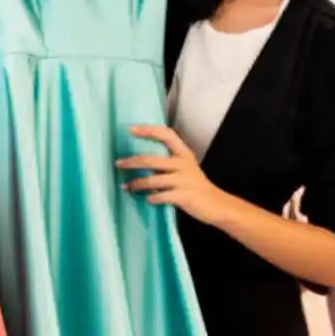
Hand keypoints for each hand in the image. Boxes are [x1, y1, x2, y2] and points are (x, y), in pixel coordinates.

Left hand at [116, 125, 233, 225]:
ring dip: (136, 184)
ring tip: (126, 187)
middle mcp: (183, 164)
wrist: (216, 205)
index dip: (148, 130)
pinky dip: (151, 198)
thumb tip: (140, 162)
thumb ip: (167, 163)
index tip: (130, 129)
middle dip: (131, 162)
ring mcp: (184, 180)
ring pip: (152, 180)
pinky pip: (160, 196)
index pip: (166, 135)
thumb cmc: (195, 186)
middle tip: (118, 164)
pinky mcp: (183, 196)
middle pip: (151, 160)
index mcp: (184, 154)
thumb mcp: (185, 169)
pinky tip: (147, 199)